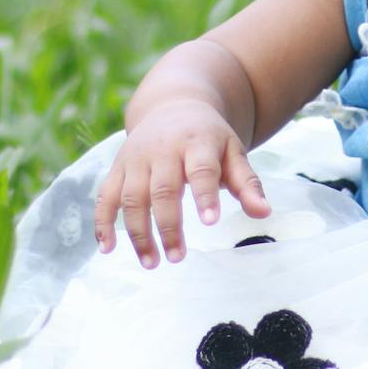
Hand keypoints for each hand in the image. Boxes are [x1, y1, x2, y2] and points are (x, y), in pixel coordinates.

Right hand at [93, 102, 271, 268]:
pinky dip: (103, 221)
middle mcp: (163, 149)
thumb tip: (264, 213)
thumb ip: (247, 183)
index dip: (205, 195)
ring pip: (133, 197)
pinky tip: (107, 248)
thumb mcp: (233, 152)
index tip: (210, 222)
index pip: (201, 170)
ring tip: (152, 262)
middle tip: (178, 257)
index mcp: (197, 143)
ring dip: (138, 232)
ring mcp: (136, 158)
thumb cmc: (209, 138)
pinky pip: (105, 195)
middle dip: (168, 225)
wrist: (174, 106)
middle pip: (163, 189)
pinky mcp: (118, 167)